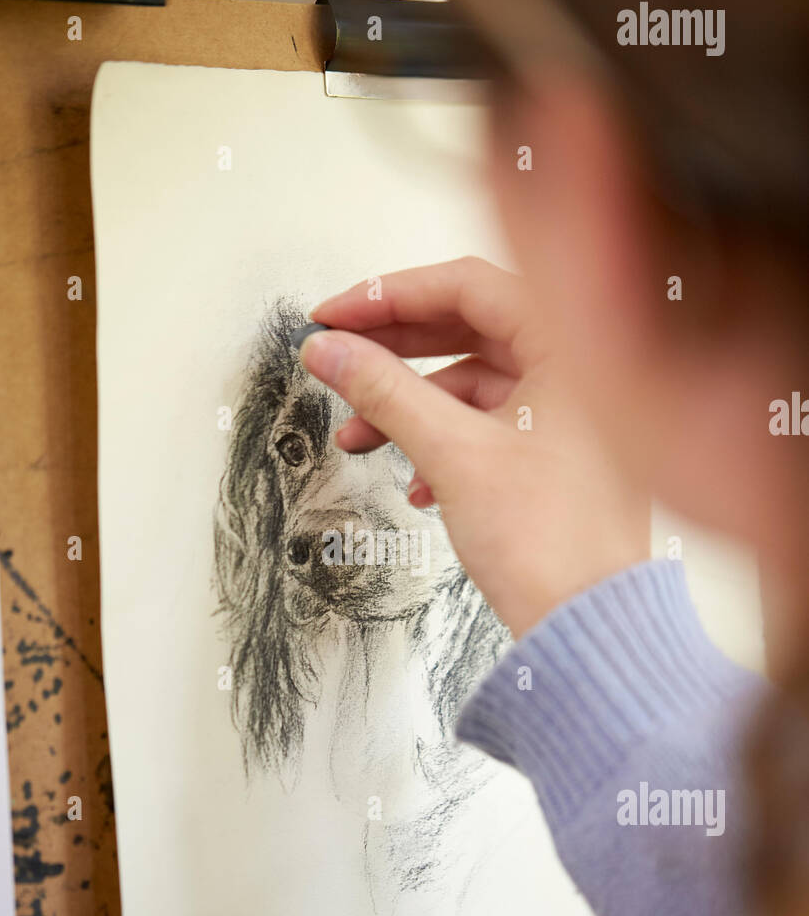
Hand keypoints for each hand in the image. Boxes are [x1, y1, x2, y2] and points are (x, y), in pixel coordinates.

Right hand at [302, 257, 647, 638]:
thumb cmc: (552, 543)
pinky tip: (416, 484)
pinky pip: (490, 426)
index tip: (333, 317)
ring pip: (475, 384)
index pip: (470, 286)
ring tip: (356, 438)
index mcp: (574, 346)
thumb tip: (328, 349)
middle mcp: (582, 370)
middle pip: (470, 330)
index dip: (390, 295)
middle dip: (395, 350)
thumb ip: (384, 391)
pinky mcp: (560, 456)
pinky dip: (444, 443)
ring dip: (410, 407)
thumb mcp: (453, 454)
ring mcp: (574, 414)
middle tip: (336, 357)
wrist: (589, 629)